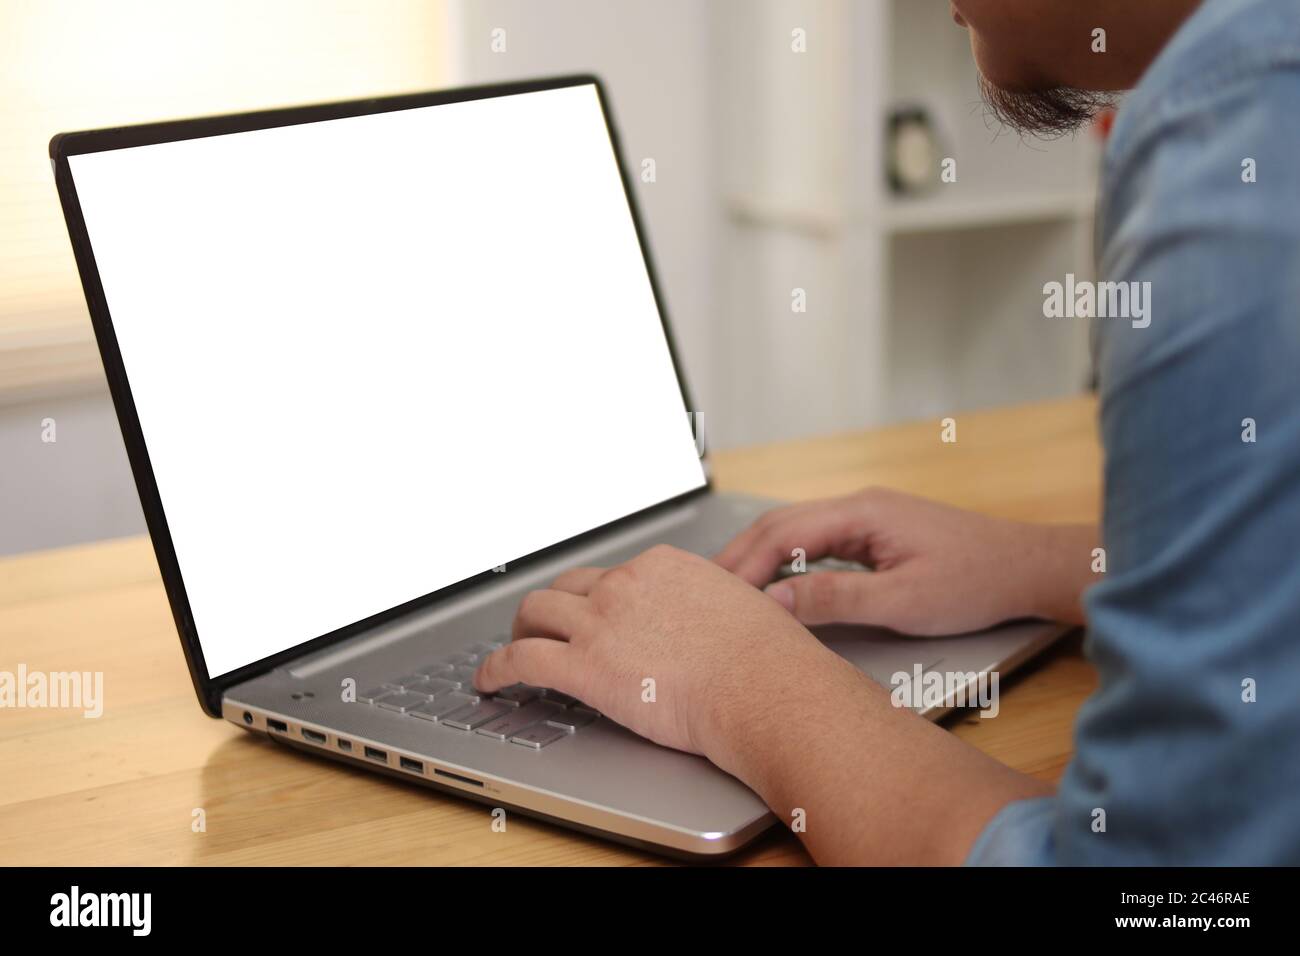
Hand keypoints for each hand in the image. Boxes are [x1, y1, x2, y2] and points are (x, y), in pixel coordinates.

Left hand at [472, 544, 838, 765]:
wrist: (762, 688)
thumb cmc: (766, 661)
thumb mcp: (741, 609)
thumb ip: (711, 608)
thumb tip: (714, 621)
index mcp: (662, 567)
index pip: (613, 576)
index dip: (597, 599)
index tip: (593, 614)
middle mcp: (626, 584)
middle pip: (566, 587)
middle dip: (549, 608)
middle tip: (543, 628)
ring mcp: (600, 621)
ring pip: (534, 613)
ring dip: (518, 631)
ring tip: (512, 649)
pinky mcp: (583, 665)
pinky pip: (521, 660)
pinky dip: (495, 670)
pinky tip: (489, 681)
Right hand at [715, 487, 1095, 634]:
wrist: (1027, 568)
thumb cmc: (976, 581)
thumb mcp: (903, 601)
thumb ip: (835, 599)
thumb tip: (775, 602)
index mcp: (861, 512)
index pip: (781, 532)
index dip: (743, 565)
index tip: (716, 596)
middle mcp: (858, 504)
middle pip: (779, 524)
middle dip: (739, 558)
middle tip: (705, 594)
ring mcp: (866, 517)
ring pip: (794, 531)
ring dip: (760, 559)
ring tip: (728, 592)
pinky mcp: (874, 534)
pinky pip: (815, 542)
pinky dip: (785, 562)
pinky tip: (774, 585)